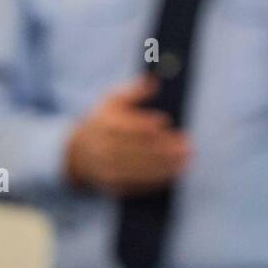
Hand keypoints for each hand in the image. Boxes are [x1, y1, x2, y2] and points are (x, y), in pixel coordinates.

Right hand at [65, 75, 191, 195]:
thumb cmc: (104, 123)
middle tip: (187, 146)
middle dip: (164, 149)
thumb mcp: (113, 102)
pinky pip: (138, 185)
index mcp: (104, 125)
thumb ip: (135, 91)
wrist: (79, 154)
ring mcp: (107, 170)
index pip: (126, 125)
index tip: (166, 120)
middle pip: (136, 149)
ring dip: (166, 166)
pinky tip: (173, 174)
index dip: (146, 123)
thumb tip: (155, 81)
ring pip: (139, 169)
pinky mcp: (114, 186)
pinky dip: (157, 180)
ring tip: (186, 161)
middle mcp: (103, 149)